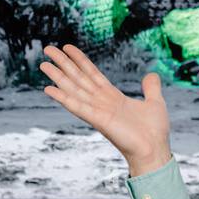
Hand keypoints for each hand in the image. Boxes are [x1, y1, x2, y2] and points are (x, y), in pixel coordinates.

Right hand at [40, 44, 171, 174]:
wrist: (154, 151)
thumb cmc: (154, 132)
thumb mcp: (155, 103)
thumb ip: (151, 88)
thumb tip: (151, 74)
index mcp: (113, 97)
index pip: (92, 73)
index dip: (80, 60)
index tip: (67, 47)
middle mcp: (102, 102)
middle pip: (79, 78)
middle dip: (63, 63)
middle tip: (48, 49)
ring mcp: (98, 111)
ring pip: (74, 89)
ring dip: (58, 77)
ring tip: (43, 64)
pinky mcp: (98, 120)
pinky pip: (77, 106)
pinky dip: (62, 97)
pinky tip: (48, 89)